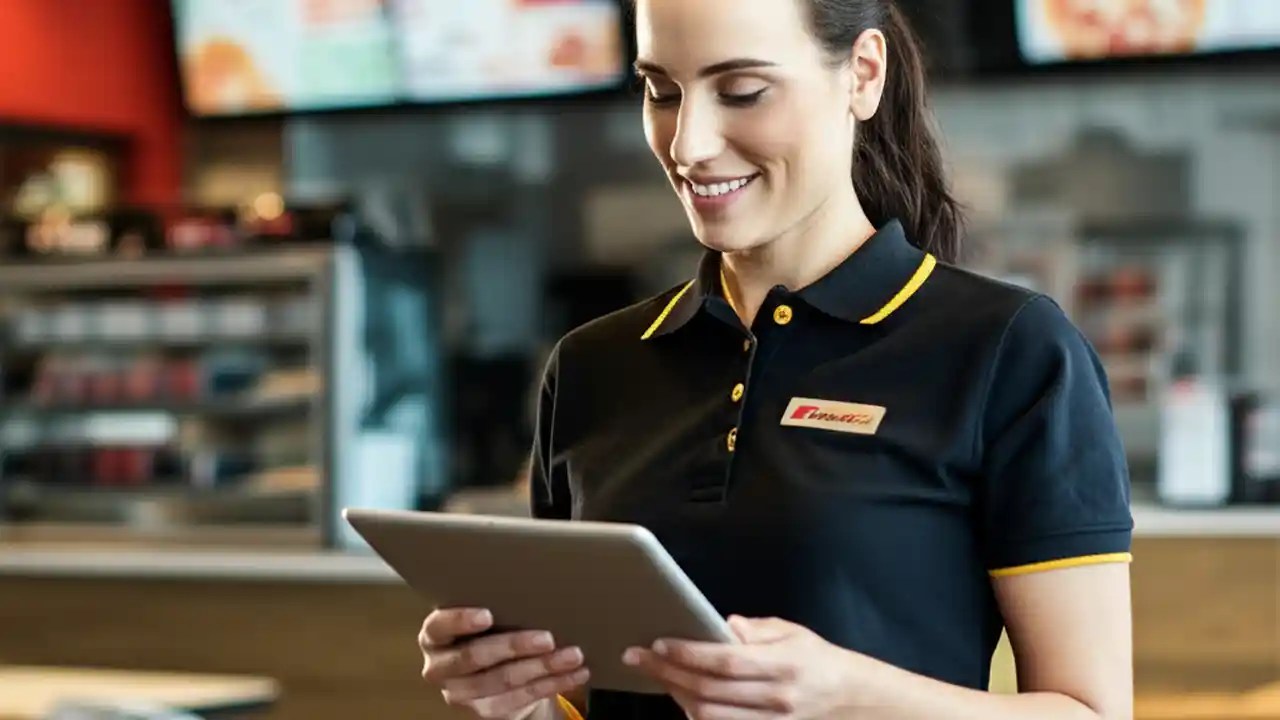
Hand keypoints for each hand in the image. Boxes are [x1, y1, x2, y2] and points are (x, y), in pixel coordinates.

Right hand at [419, 607, 589, 719]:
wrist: (496, 676)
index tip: (488, 614)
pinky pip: (521, 698)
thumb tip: (537, 582)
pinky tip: (574, 673)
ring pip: (503, 680)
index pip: (438, 627)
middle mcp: (440, 667)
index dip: (460, 621)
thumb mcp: (487, 617)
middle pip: (474, 657)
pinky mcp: (484, 712)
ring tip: (573, 655)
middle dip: (514, 645)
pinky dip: (552, 684)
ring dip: (542, 667)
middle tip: (547, 637)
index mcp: (434, 636)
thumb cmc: (491, 632)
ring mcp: (460, 694)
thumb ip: (495, 604)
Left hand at [622, 615, 860, 719]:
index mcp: (783, 665)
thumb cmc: (818, 660)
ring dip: (675, 695)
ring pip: (709, 716)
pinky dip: (695, 715)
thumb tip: (723, 624)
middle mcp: (775, 699)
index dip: (690, 653)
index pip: (727, 661)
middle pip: (710, 691)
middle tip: (637, 655)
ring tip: (655, 673)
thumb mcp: (794, 633)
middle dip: (668, 672)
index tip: (659, 642)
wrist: (852, 701)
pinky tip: (679, 697)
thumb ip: (758, 630)